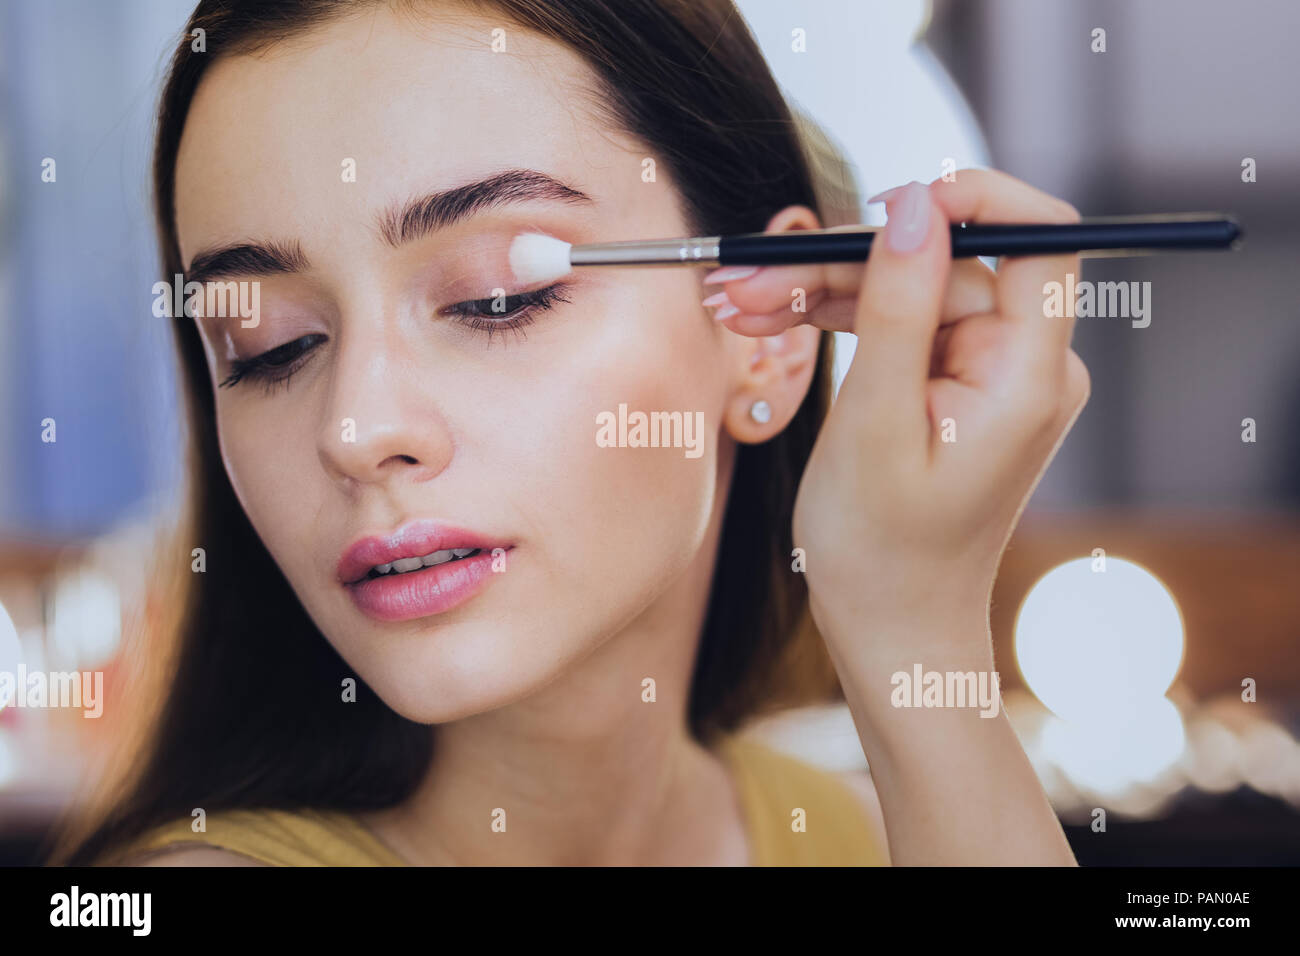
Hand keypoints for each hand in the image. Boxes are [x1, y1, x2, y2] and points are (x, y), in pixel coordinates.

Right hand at [712, 170, 1089, 664]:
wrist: (892, 629)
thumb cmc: (882, 551)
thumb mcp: (875, 423)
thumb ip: (896, 307)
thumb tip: (915, 205)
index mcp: (1028, 377)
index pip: (1038, 238)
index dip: (970, 200)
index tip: (886, 205)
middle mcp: (1025, 367)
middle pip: (946, 264)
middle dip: (846, 261)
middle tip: (751, 277)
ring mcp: (991, 376)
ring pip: (912, 290)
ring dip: (825, 289)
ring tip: (739, 303)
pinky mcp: (957, 386)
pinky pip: (903, 326)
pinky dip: (841, 319)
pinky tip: (771, 319)